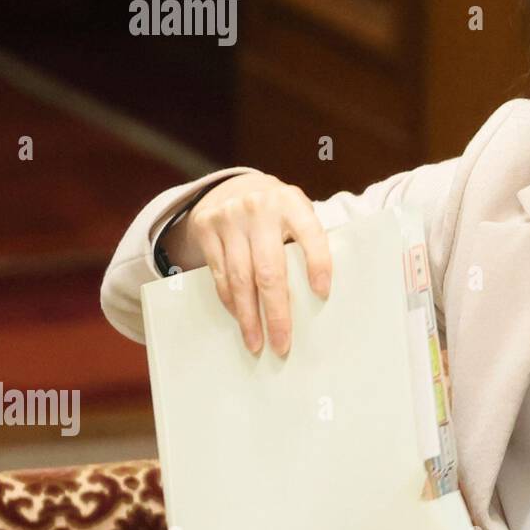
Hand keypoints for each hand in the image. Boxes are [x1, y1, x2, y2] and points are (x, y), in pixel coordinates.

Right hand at [166, 172, 330, 354]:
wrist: (233, 186)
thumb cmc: (277, 211)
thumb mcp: (296, 212)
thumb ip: (305, 240)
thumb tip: (318, 293)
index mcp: (291, 202)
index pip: (310, 235)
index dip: (317, 264)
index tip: (322, 294)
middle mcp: (259, 208)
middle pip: (269, 269)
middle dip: (276, 311)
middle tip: (282, 343)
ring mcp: (229, 217)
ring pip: (239, 277)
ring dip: (248, 316)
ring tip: (256, 342)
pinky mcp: (206, 228)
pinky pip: (219, 274)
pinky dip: (230, 300)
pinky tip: (240, 317)